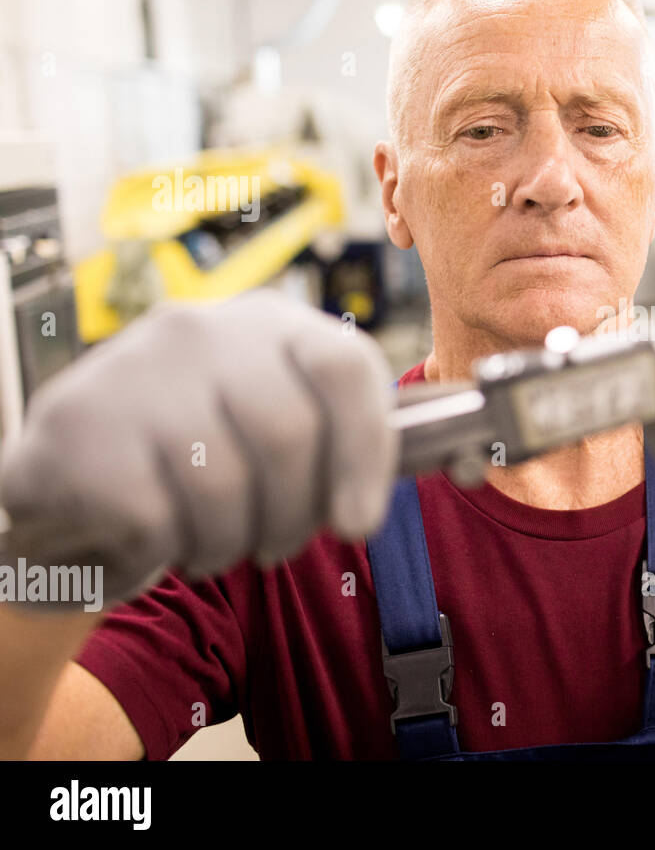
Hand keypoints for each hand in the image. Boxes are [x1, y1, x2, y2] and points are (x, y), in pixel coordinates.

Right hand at [0, 290, 396, 608]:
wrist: (64, 476)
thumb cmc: (197, 460)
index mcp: (269, 325)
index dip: (365, 453)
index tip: (358, 525)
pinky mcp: (76, 422)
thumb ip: (337, 447)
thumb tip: (364, 511)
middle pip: (288, 434)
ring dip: (224, 546)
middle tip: (275, 549)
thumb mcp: (274, 430)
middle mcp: (202, 328)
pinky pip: (153, 518)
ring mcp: (134, 366)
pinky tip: (143, 541)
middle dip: (292, 518)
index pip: (344, 366)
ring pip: (221, 485)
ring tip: (208, 548)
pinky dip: (157, 554)